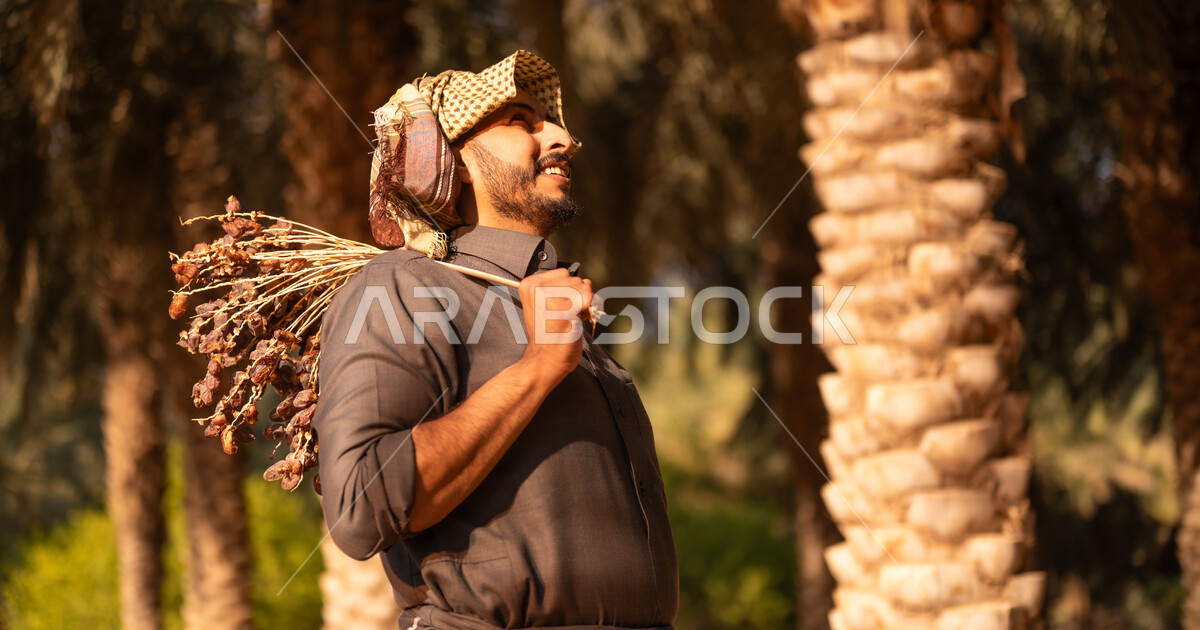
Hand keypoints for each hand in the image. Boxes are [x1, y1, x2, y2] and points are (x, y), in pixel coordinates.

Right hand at [517, 268, 592, 386]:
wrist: (545, 360)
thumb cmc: (551, 336)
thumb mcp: (554, 304)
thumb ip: (568, 288)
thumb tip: (588, 282)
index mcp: (529, 284)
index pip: (564, 273)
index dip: (569, 290)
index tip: (560, 308)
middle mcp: (535, 287)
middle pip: (575, 279)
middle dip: (578, 297)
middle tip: (565, 317)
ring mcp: (547, 296)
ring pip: (583, 287)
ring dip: (582, 305)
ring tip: (567, 320)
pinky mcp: (561, 307)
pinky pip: (587, 299)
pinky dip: (586, 312)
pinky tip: (573, 324)